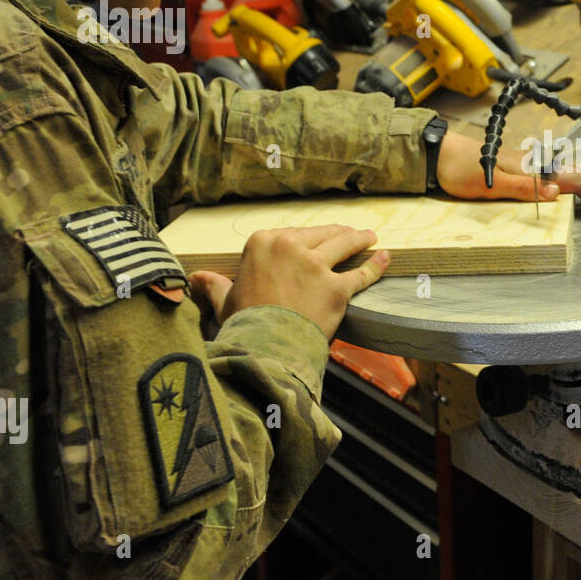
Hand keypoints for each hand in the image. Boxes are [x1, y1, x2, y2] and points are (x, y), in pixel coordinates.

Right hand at [190, 225, 386, 339]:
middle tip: (350, 233)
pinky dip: (376, 264)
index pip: (292, 234)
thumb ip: (215, 286)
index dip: (305, 238)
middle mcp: (290, 247)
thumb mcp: (225, 301)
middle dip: (337, 232)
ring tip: (369, 236)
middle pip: (320, 235)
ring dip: (359, 239)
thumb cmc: (242, 324)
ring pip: (343, 245)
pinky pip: (361, 273)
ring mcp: (316, 266)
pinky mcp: (337, 287)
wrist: (264, 347)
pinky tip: (385, 256)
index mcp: (262, 243)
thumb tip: (195, 277)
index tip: (314, 239)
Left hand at [435, 129, 580, 213]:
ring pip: (573, 174)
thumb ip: (524, 186)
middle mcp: (537, 165)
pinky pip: (560, 174)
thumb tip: (557, 191)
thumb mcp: (490, 182)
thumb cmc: (461, 169)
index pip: (576, 182)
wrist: (442, 153)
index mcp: (534, 169)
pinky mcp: (524, 168)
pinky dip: (579, 179)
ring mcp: (532, 165)